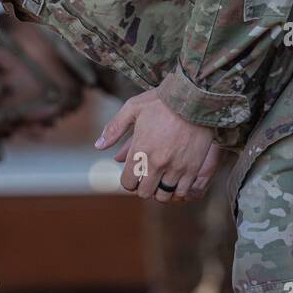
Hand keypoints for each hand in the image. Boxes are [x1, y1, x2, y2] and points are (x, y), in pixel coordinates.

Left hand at [96, 86, 215, 202]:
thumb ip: (114, 128)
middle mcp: (157, 163)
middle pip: (145, 192)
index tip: (133, 175)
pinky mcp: (193, 167)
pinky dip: (178, 190)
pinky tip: (177, 180)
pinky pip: (182, 192)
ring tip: (162, 180)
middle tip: (147, 178)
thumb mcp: (133, 108)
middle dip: (143, 187)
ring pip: (164, 195)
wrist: (194, 97)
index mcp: (140, 150)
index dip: (128, 181)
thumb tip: (98, 146)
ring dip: (160, 190)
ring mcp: (176, 167)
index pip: (128, 183)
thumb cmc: (161, 101)